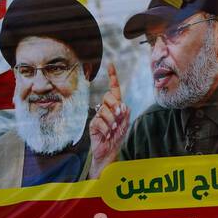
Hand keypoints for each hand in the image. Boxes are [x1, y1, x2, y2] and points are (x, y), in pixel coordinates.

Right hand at [88, 61, 129, 177]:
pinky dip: (106, 129)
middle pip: (108, 96)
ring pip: (104, 110)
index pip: (114, 89)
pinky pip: (99, 121)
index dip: (112, 77)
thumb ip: (125, 115)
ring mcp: (98, 116)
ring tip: (114, 130)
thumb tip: (123, 105)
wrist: (109, 153)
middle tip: (119, 116)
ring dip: (112, 121)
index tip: (110, 65)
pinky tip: (107, 135)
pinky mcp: (93, 124)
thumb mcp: (125, 126)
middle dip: (115, 105)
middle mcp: (106, 109)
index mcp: (116, 106)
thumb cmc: (117, 138)